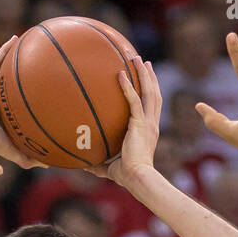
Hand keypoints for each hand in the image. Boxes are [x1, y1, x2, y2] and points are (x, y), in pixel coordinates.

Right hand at [0, 37, 46, 168]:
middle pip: (11, 75)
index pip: (17, 93)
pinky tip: (15, 39)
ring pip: (3, 64)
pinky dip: (4, 50)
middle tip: (38, 52)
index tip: (42, 77)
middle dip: (22, 63)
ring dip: (13, 50)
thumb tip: (48, 164)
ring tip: (26, 37)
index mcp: (3, 108)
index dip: (27, 85)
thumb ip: (29, 156)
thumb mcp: (14, 149)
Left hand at [85, 61, 161, 186]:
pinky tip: (120, 74)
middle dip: (150, 77)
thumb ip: (98, 164)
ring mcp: (148, 122)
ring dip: (144, 74)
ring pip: (149, 92)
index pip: (152, 107)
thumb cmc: (126, 176)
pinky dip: (128, 87)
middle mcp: (151, 124)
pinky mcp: (140, 124)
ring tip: (137, 59)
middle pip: (154, 94)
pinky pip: (134, 101)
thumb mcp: (110, 168)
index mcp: (149, 131)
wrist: (137, 177)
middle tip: (143, 62)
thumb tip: (83, 165)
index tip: (147, 80)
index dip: (151, 92)